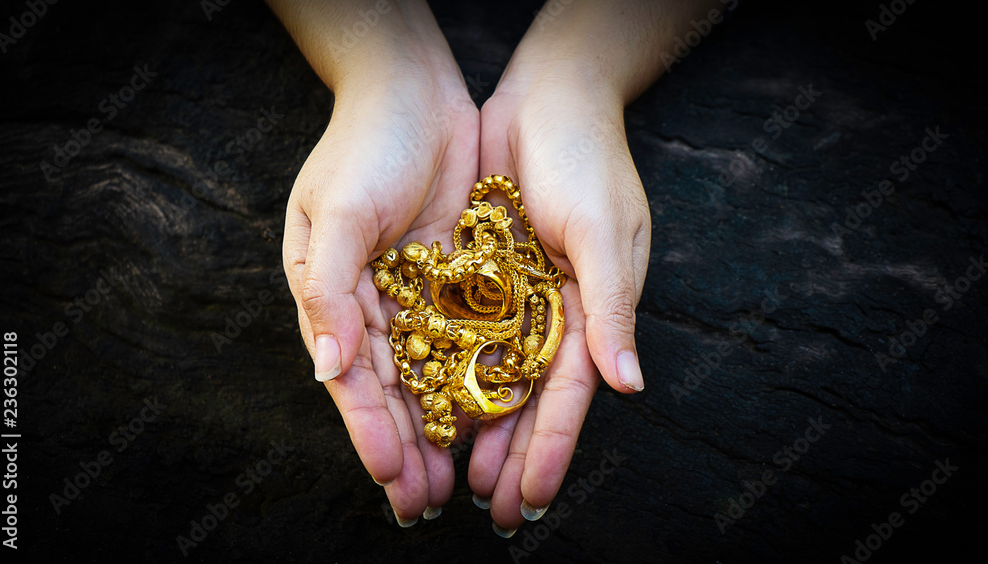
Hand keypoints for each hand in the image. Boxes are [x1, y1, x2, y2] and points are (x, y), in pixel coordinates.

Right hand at [282, 63, 479, 522]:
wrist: (414, 92)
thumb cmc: (363, 147)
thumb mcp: (336, 213)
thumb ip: (328, 291)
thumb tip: (327, 368)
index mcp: (334, 296)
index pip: (352, 378)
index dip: (371, 431)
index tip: (393, 478)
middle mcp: (376, 304)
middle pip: (394, 391)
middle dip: (408, 448)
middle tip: (424, 505)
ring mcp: (421, 294)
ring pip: (434, 375)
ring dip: (444, 427)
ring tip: (458, 482)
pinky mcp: (461, 278)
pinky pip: (471, 337)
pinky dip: (478, 377)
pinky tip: (493, 415)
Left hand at [472, 66, 650, 532]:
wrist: (548, 97)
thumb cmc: (589, 161)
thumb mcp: (604, 232)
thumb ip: (612, 311)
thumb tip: (630, 387)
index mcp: (589, 312)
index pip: (567, 396)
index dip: (548, 451)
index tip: (528, 501)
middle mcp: (549, 313)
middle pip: (524, 399)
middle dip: (506, 457)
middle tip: (485, 512)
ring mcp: (510, 296)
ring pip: (486, 375)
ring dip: (471, 427)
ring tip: (450, 480)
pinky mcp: (475, 273)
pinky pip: (455, 331)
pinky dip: (442, 370)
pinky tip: (422, 407)